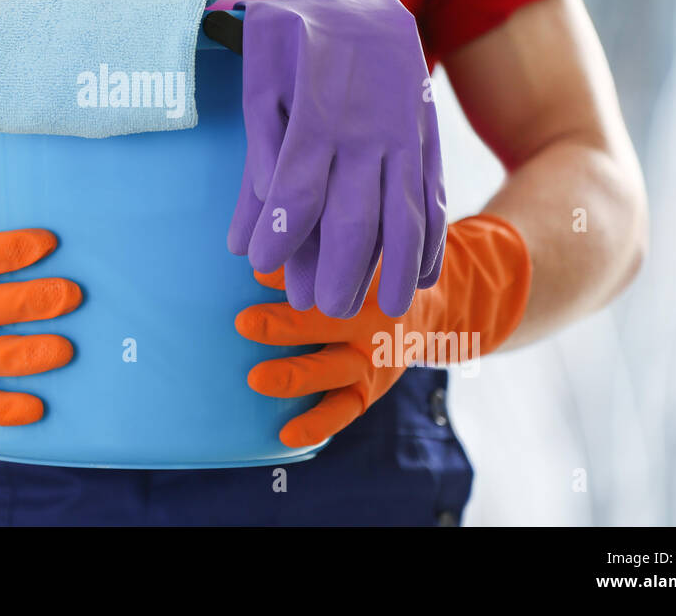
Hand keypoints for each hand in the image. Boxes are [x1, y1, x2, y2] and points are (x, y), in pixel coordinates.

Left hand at [228, 0, 446, 317]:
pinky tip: (422, 277)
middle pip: (355, 217)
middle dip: (336, 271)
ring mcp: (405, 138)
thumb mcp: (261, 80)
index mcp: (318, 110)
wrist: (368, 4)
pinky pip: (434, 200)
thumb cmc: (298, 41)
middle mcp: (368, 130)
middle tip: (316, 307)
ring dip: (391, 269)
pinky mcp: (427, 143)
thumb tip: (242, 238)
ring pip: (402, 217)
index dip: (279, 235)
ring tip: (380, 312)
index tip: (261, 267)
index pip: (298, 189)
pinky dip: (431, 242)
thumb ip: (258, 156)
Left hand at [238, 215, 530, 445]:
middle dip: (286, 324)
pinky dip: (317, 424)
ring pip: (334, 370)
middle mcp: (372, 320)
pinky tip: (286, 434)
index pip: (337, 271)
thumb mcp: (363, 246)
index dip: (298, 271)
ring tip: (256, 379)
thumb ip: (319, 242)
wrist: (430, 306)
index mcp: (370, 278)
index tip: (256, 270)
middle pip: (330, 321)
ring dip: (296, 376)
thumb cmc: (373, 268)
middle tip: (244, 322)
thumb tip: (259, 245)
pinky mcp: (368, 390)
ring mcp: (371, 359)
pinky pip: (343, 410)